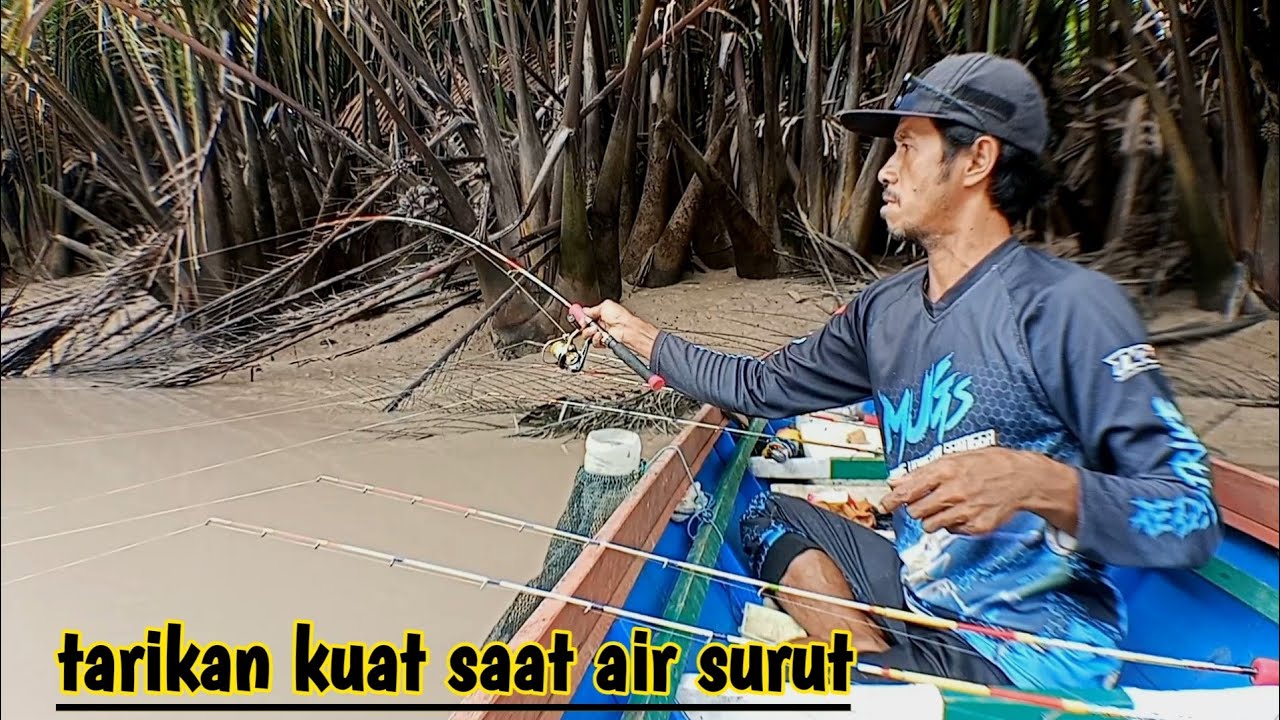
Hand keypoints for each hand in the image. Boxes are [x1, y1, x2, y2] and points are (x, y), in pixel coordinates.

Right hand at [576, 300, 660, 359]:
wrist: (628, 329)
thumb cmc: (622, 317)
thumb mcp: (605, 306)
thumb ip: (592, 309)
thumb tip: (583, 310)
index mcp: (600, 313)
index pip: (585, 314)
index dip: (579, 315)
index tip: (575, 315)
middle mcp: (599, 323)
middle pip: (583, 325)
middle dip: (583, 324)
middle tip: (585, 323)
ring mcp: (600, 333)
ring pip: (587, 335)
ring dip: (589, 332)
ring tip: (596, 329)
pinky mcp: (602, 341)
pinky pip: (593, 342)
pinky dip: (596, 339)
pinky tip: (600, 335)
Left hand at [880, 447, 1078, 534]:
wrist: (1024, 479)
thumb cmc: (990, 464)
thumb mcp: (956, 457)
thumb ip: (924, 471)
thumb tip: (897, 481)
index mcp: (946, 470)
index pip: (910, 489)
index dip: (893, 499)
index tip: (884, 505)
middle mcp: (954, 492)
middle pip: (916, 511)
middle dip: (917, 508)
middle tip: (927, 501)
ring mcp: (965, 511)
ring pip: (930, 525)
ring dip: (933, 518)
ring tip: (947, 506)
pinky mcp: (976, 527)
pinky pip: (951, 531)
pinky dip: (952, 525)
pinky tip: (963, 512)